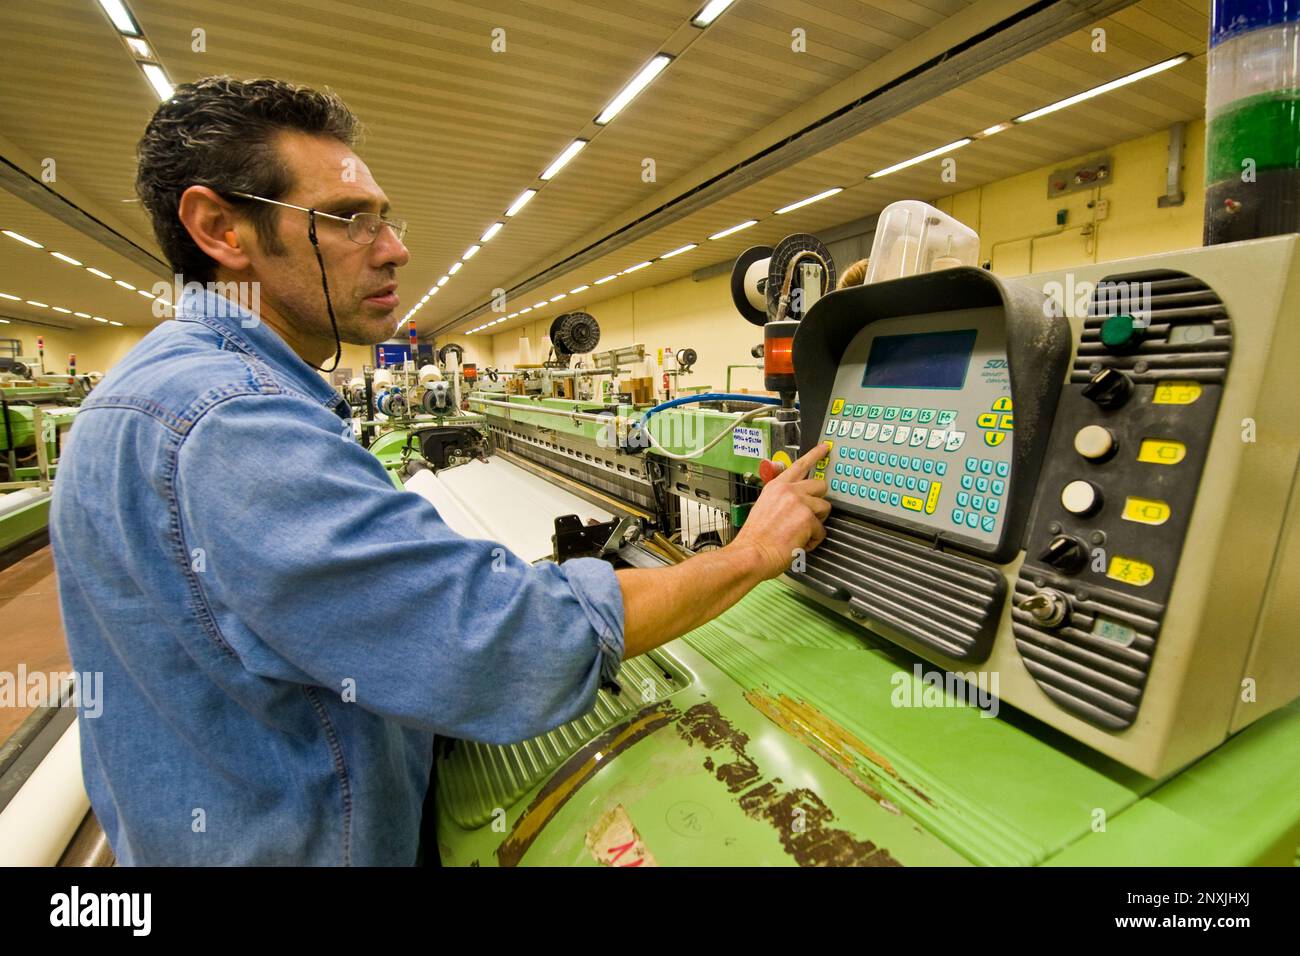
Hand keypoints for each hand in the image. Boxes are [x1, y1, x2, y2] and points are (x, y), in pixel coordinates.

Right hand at [729, 442, 830, 579]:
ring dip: (816, 523)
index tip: (825, 448)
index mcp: (776, 487)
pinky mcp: (808, 518)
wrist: (751, 554)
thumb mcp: (765, 508)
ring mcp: (799, 503)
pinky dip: (813, 541)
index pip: (799, 465)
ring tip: (799, 533)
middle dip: (819, 502)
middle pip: (820, 485)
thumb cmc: (755, 538)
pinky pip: (822, 530)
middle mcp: (788, 490)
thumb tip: (797, 505)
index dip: (815, 455)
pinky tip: (798, 543)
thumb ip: (782, 500)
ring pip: (824, 509)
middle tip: (808, 516)